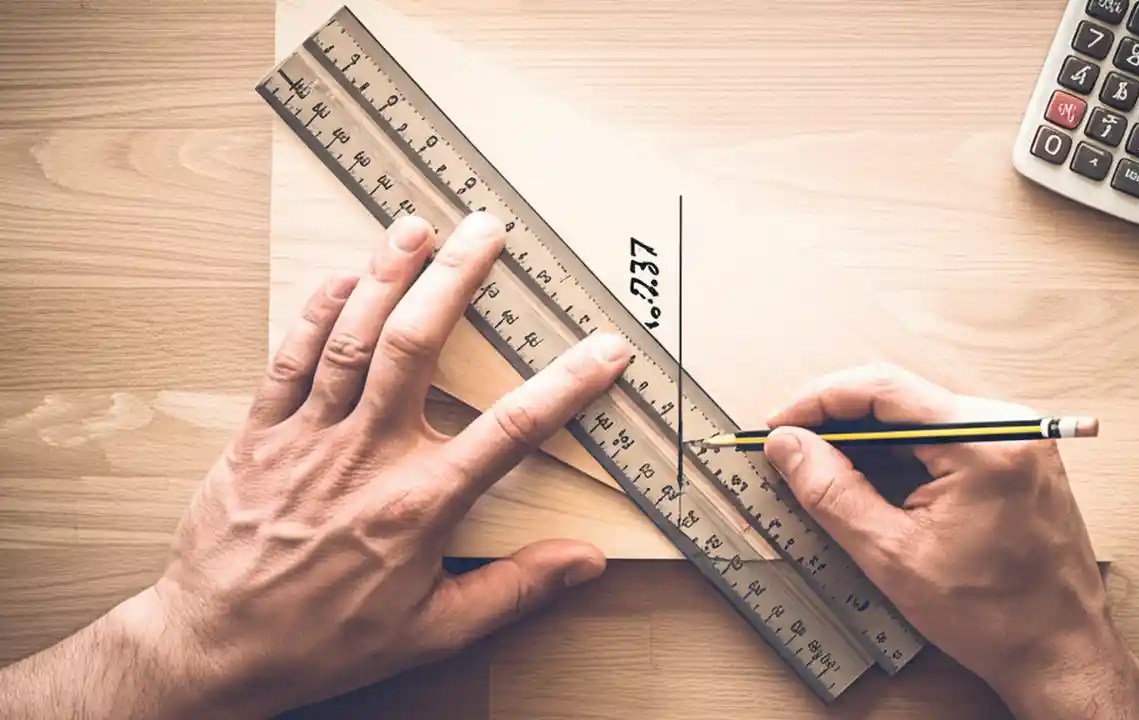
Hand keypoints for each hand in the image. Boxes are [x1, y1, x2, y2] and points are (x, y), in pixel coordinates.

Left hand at [110, 213, 632, 716]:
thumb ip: (514, 589)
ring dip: (385, 274)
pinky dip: (316, 311)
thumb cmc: (328, 640)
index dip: (567, 382)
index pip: (512, 428)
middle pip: (416, 345)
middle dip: (456, 278)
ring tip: (415, 226)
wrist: (219, 649)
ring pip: (351, 337)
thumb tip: (585, 562)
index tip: (605, 348)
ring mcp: (308, 438)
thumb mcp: (435, 631)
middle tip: (486, 229)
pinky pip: (290, 358)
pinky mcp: (259, 434)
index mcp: (420, 503)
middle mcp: (366, 455)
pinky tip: (342, 276)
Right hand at [763, 364, 1138, 718]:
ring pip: (917, 416)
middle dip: (838, 420)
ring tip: (825, 471)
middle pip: (900, 397)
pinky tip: (872, 482)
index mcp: (984, 442)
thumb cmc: (993, 616)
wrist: (1061, 651)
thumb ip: (832, 492)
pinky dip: (900, 453)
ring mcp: (1017, 436)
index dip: (820, 399)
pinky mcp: (1016, 454)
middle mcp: (1008, 425)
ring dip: (867, 439)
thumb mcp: (893, 557)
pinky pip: (942, 435)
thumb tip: (787, 445)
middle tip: (790, 449)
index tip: (779, 422)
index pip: (884, 389)